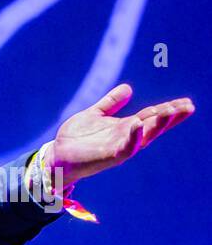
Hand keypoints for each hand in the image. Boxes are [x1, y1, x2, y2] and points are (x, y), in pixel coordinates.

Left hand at [47, 83, 194, 187]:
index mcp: (125, 127)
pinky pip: (124, 148)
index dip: (169, 109)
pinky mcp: (107, 156)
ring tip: (170, 112)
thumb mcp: (96, 114)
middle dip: (170, 116)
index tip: (186, 102)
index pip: (151, 116)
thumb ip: (111, 103)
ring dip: (157, 125)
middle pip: (153, 125)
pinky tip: (138, 125)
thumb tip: (128, 88)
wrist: (57, 156)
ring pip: (143, 136)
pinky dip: (133, 137)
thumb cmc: (77, 138)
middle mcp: (126, 137)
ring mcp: (118, 147)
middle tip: (188, 106)